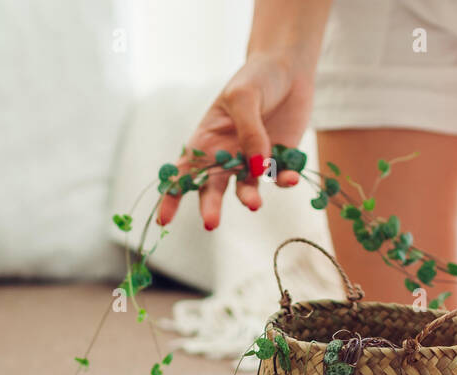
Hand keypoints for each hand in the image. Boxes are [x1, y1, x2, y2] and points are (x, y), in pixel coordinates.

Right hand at [156, 54, 313, 229]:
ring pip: (246, 188)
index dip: (172, 195)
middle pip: (212, 188)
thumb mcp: (243, 97)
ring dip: (248, 197)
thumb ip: (248, 132)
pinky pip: (279, 178)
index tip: (165, 220)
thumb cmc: (256, 78)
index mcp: (206, 140)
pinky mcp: (278, 161)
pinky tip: (291, 179)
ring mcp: (252, 161)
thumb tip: (256, 168)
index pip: (183, 171)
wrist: (289, 68)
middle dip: (210, 206)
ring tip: (254, 203)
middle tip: (211, 223)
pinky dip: (284, 181)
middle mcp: (226, 156)